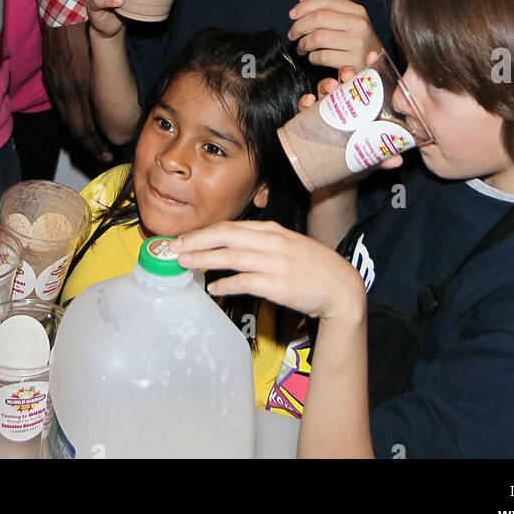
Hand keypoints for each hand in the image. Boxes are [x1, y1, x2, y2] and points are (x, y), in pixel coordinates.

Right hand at [41, 21, 112, 162]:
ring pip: (67, 119)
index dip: (97, 143)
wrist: (63, 15)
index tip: (109, 152)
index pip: (86, 126)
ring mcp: (56, 85)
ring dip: (81, 135)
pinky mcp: (50, 78)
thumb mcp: (100, 55)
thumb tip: (120, 98)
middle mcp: (66, 90)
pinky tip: (80, 123)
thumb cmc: (87, 31)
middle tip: (104, 155)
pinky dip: (71, 119)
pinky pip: (60, 107)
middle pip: (76, 128)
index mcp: (79, 86)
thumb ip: (105, 77)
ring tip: (94, 145)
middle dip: (90, 145)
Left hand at [173, 220, 366, 325]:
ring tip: (185, 264)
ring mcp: (276, 263)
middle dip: (197, 240)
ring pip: (232, 256)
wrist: (340, 286)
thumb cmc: (310, 266)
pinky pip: (246, 282)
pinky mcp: (280, 285)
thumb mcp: (285, 245)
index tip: (182, 239)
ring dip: (205, 259)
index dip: (203, 232)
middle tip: (173, 248)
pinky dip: (227, 283)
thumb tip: (227, 248)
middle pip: (227, 236)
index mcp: (271, 231)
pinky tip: (213, 287)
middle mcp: (272, 242)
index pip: (230, 226)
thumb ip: (259, 243)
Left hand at [288, 0, 382, 70]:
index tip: (292, 14)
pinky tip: (312, 57)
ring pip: (318, 37)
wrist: (377, 66)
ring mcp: (357, 43)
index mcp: (357, 11)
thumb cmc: (357, 42)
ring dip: (303, 43)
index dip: (305, 5)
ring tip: (302, 47)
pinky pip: (322, 56)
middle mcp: (359, 24)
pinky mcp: (352, 62)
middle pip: (319, 18)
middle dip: (299, 26)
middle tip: (293, 34)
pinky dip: (312, 57)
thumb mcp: (346, 21)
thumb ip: (325, 9)